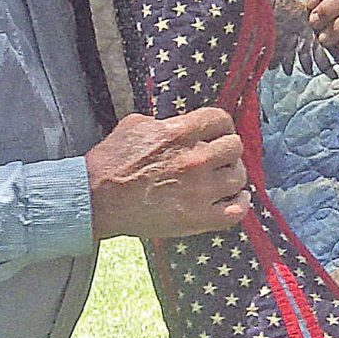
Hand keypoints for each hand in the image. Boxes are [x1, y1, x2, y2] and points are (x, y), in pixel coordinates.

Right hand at [84, 108, 250, 238]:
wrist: (97, 199)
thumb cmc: (112, 161)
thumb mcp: (135, 125)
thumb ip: (165, 121)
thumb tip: (180, 123)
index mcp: (180, 133)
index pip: (220, 119)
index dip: (220, 125)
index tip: (217, 132)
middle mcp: (196, 159)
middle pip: (235, 147)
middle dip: (227, 149)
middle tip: (218, 156)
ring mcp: (200, 191)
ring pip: (239, 177)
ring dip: (233, 175)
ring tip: (223, 177)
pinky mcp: (198, 218)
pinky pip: (236, 211)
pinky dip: (241, 204)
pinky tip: (236, 198)